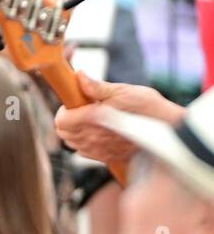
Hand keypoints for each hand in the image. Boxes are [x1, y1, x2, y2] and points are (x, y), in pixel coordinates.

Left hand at [54, 72, 183, 166]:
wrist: (170, 131)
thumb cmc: (148, 108)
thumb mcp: (123, 91)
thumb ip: (96, 87)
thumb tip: (78, 76)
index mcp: (94, 119)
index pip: (61, 120)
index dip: (64, 110)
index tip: (75, 102)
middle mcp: (94, 138)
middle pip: (63, 133)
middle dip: (68, 120)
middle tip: (82, 109)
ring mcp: (100, 150)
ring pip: (72, 143)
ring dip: (76, 132)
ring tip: (91, 121)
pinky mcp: (108, 157)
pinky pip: (85, 153)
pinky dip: (85, 143)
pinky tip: (98, 133)